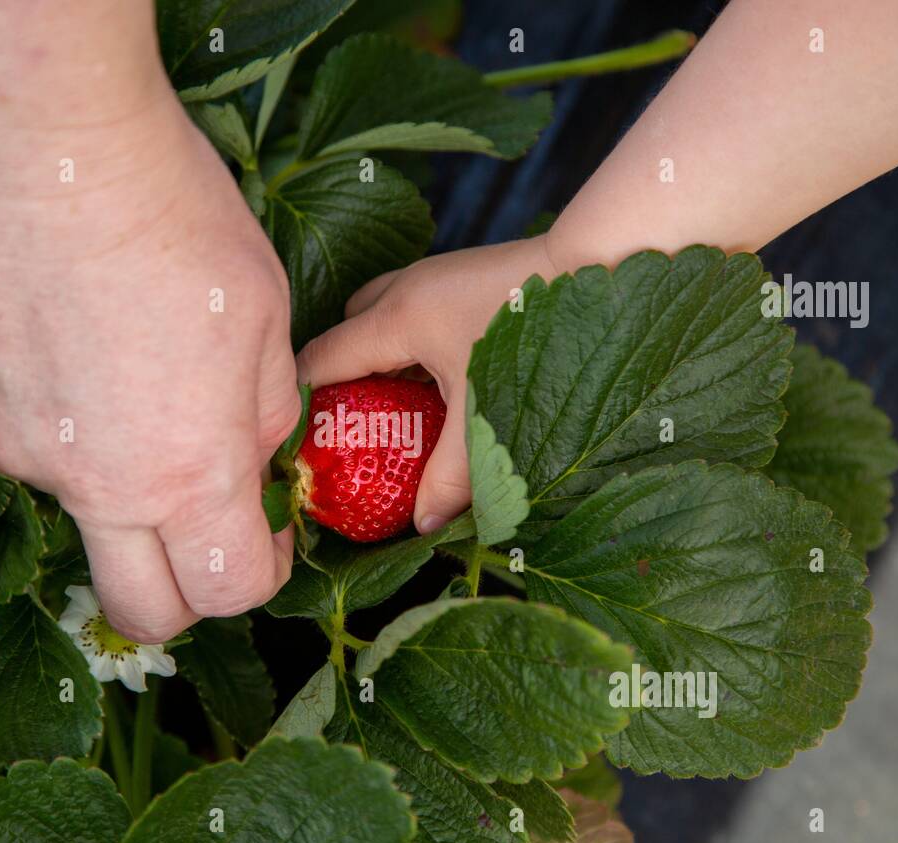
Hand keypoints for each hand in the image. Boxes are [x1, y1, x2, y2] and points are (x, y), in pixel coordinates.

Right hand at [0, 100, 299, 642]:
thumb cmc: (174, 216)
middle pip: (138, 610)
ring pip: (75, 510)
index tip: (266, 536)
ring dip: (112, 482)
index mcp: (187, 472)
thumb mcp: (265, 316)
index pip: (229, 591)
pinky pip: (18, 439)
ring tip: (123, 377)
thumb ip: (266, 414)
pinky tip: (64, 339)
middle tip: (199, 532)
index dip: (261, 574)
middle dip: (180, 596)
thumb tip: (257, 459)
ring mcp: (13, 450)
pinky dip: (52, 417)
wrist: (42, 142)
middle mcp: (92, 485)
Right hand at [296, 235, 558, 532]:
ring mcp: (434, 278)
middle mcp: (405, 290)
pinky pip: (412, 312)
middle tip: (350, 430)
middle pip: (344, 332)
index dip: (300, 404)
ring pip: (378, 316)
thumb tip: (422, 524)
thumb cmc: (540, 337)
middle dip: (339, 379)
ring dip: (378, 360)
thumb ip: (453, 476)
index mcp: (396, 318)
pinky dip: (410, 347)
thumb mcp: (488, 416)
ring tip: (393, 413)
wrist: (600, 262)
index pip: (319, 360)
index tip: (297, 444)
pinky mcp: (462, 280)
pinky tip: (438, 385)